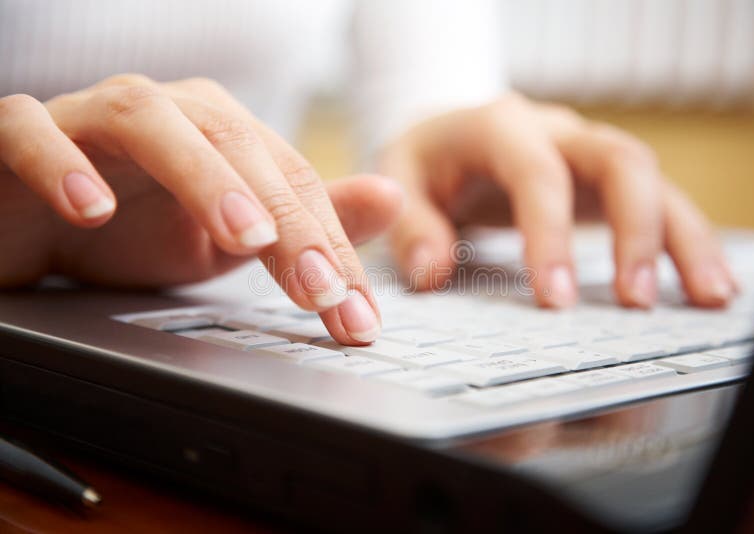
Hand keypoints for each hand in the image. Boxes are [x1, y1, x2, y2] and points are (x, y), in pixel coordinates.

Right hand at [0, 75, 404, 344]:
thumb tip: (391, 199)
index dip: (329, 246)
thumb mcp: (227, 237)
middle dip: (286, 222)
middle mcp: (166, 112)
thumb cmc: (129, 226)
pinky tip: (93, 210)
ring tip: (240, 237)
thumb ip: (303, 219)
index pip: (291, 182)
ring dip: (201, 176)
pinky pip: (34, 130)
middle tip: (319, 291)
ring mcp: (91, 115)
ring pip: (149, 122)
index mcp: (219, 133)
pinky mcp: (18, 131)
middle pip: (238, 147)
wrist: (26, 223)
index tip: (354, 316)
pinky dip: (62, 163)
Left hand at [382, 93, 736, 307]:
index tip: (556, 300)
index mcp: (500, 127)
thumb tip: (432, 273)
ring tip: (709, 298)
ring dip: (684, 239)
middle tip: (636, 301)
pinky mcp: (606, 180)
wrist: (452, 131)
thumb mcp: (401, 178)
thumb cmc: (426, 158)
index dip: (550, 235)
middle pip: (621, 160)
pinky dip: (685, 241)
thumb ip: (410, 225)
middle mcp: (557, 132)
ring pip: (656, 180)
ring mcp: (588, 152)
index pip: (538, 174)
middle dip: (637, 231)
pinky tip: (706, 284)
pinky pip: (659, 201)